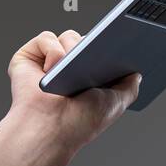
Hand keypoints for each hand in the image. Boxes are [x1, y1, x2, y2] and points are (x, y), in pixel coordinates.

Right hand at [0, 31, 141, 165]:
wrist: (51, 128)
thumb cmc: (80, 122)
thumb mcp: (115, 104)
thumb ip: (129, 88)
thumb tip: (137, 73)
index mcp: (88, 78)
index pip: (102, 52)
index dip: (112, 46)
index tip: (123, 42)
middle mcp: (69, 69)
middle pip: (87, 40)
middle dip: (96, 44)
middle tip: (99, 52)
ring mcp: (49, 63)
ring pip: (69, 36)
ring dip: (74, 51)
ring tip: (71, 73)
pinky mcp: (29, 58)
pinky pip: (46, 38)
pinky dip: (53, 50)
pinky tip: (53, 70)